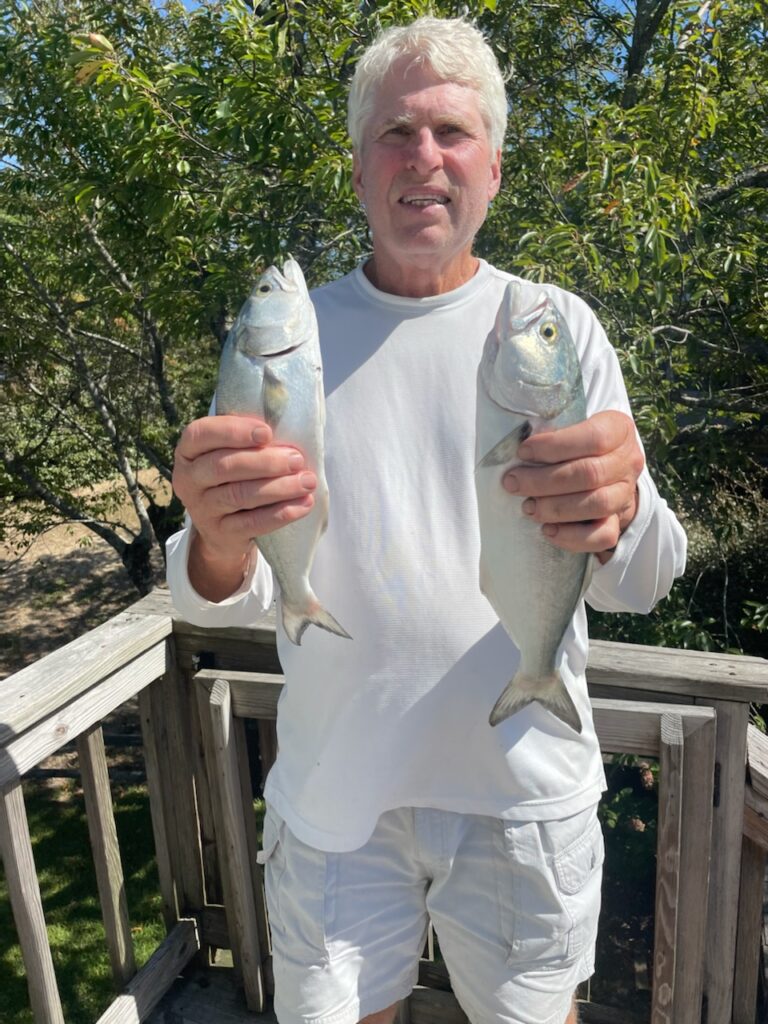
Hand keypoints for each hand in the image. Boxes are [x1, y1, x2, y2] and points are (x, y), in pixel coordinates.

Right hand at [172, 415, 316, 597]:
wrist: (223, 529)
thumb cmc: (235, 477)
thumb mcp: (232, 454)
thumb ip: (250, 439)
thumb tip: (290, 425)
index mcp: (189, 451)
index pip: (201, 434)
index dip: (233, 431)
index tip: (267, 432)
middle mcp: (188, 479)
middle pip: (224, 466)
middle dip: (265, 462)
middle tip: (297, 460)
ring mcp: (201, 509)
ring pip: (239, 495)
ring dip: (279, 487)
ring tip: (308, 482)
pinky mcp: (220, 533)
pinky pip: (252, 523)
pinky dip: (280, 513)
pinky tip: (303, 504)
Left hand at [503, 410, 642, 561]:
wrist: (605, 472)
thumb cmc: (576, 446)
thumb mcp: (570, 428)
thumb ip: (551, 433)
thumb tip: (518, 450)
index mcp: (618, 430)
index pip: (594, 438)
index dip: (554, 446)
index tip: (523, 452)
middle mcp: (627, 462)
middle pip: (589, 474)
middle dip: (543, 481)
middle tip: (513, 483)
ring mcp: (625, 494)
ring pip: (597, 504)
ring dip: (555, 508)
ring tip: (527, 507)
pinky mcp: (618, 522)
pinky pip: (603, 536)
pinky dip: (572, 537)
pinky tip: (548, 531)